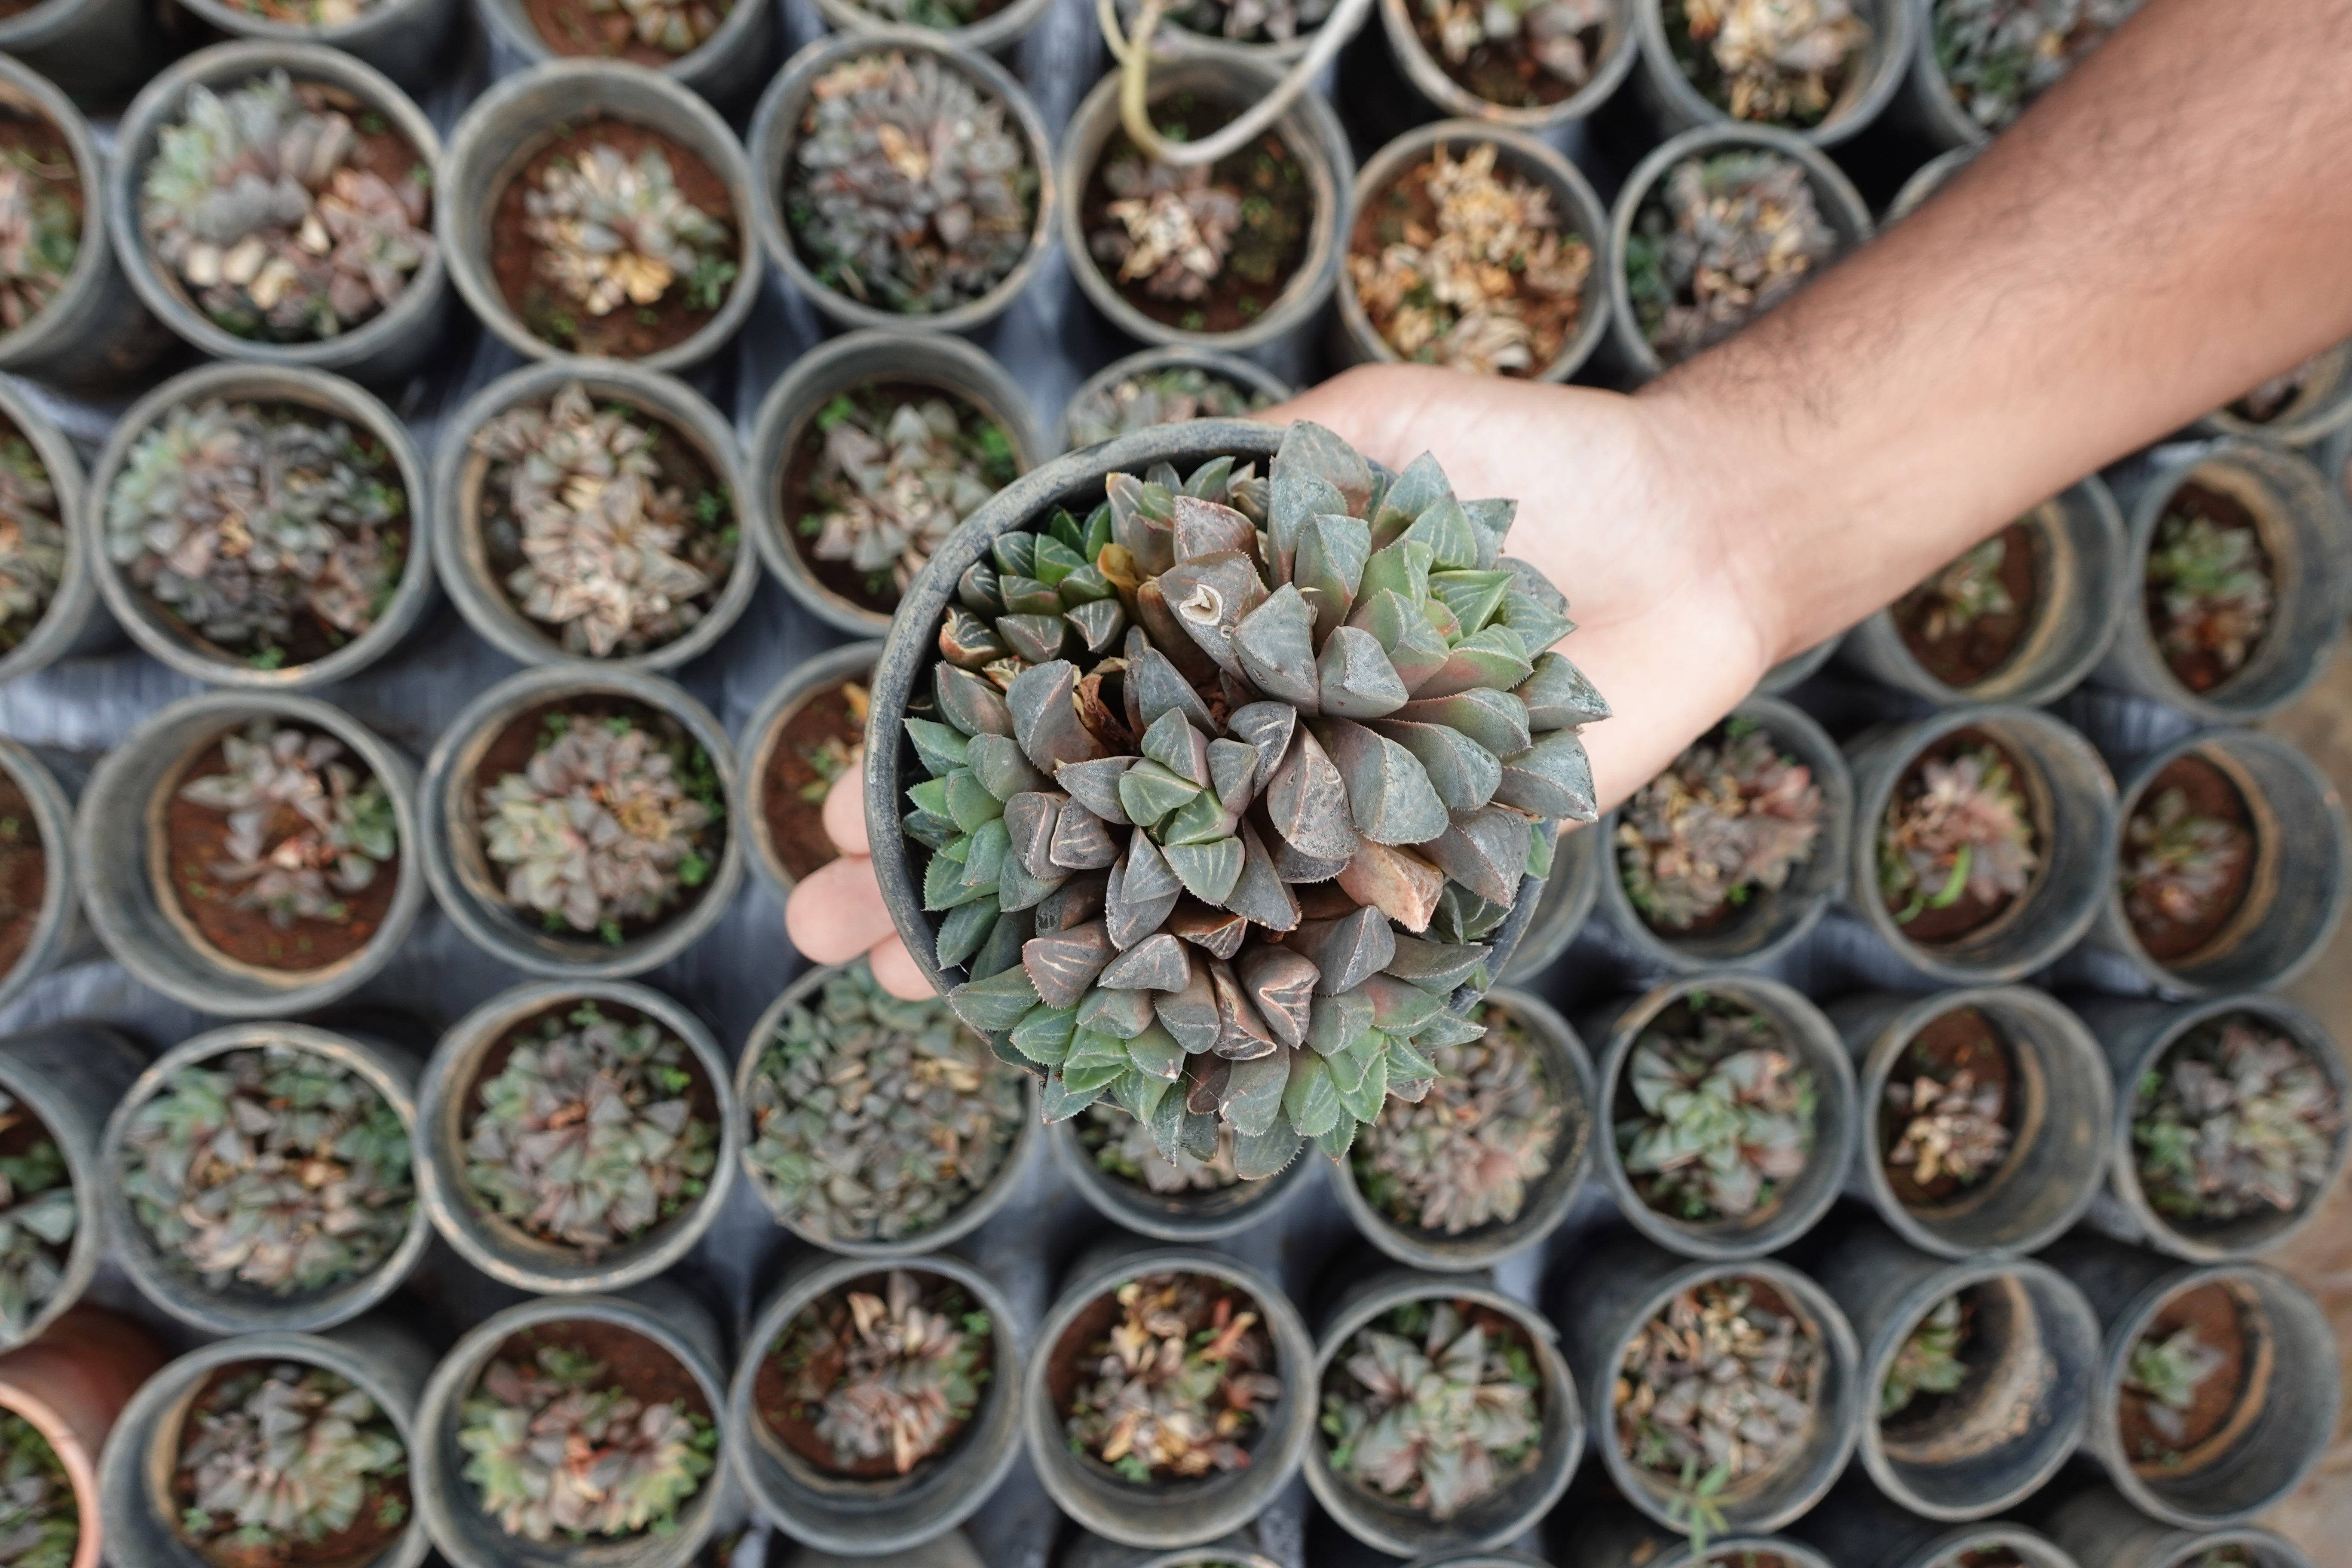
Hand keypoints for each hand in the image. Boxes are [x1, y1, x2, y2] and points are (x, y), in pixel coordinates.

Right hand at [785, 365, 1775, 990]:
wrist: (1689, 535)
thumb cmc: (1519, 468)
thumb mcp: (1353, 436)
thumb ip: (1237, 488)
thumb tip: (1095, 551)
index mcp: (1216, 621)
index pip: (1043, 693)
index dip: (940, 745)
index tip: (851, 794)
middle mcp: (1249, 721)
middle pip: (1072, 804)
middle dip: (951, 865)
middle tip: (833, 925)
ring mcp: (1317, 798)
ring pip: (1152, 888)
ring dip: (1033, 939)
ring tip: (911, 988)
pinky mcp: (1410, 857)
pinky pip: (1294, 932)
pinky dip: (1201, 980)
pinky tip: (1095, 1022)